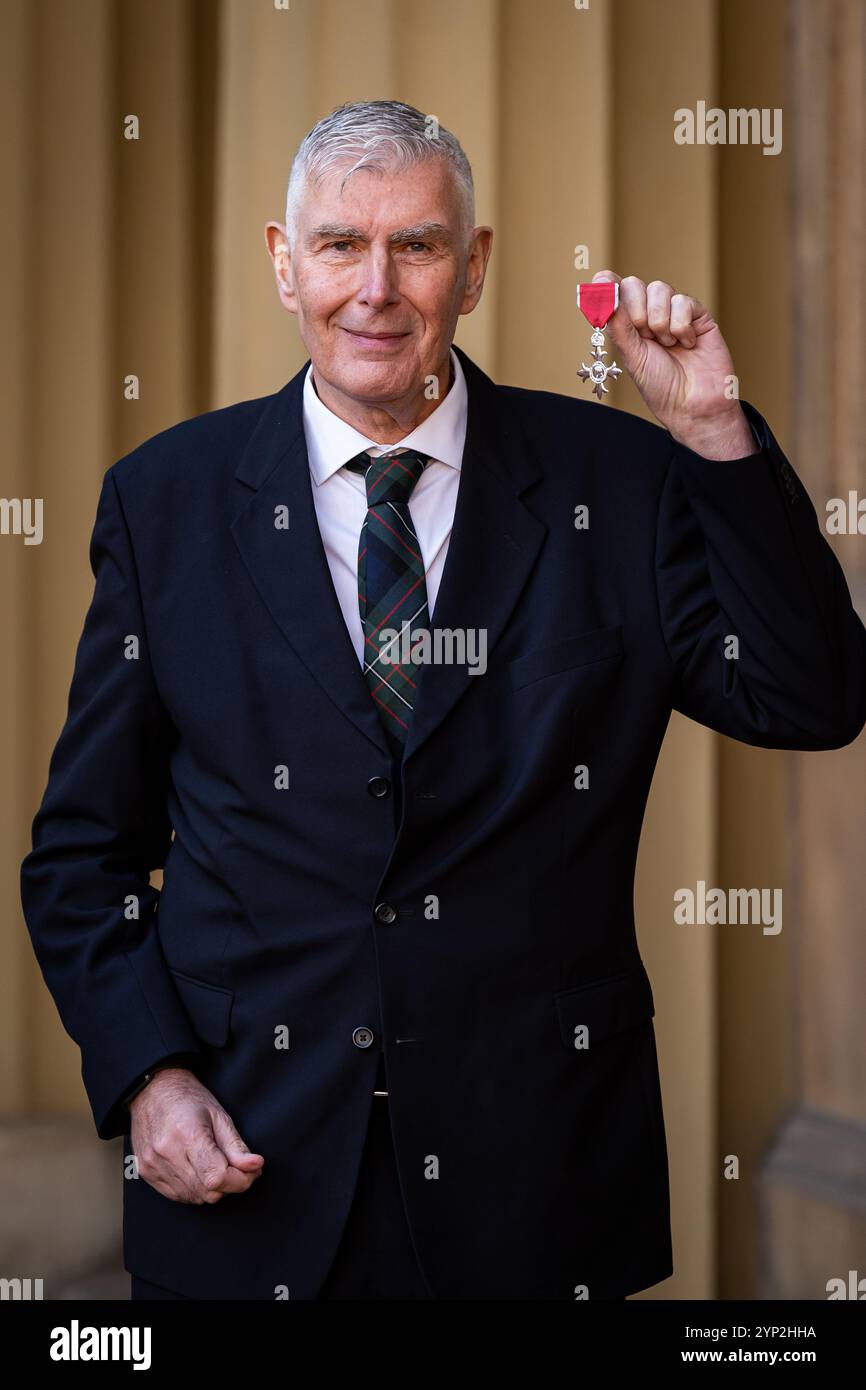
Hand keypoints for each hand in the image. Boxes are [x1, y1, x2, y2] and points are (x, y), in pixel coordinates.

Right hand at [129, 1066, 264, 1203]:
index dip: (240, 1180)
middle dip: (230, 1184)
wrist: (153, 1091)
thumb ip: (237, 1146)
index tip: (252, 1170)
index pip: (217, 1177)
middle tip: (238, 1166)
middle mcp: (167, 1154)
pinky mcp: (146, 1173)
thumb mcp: (219, 1115)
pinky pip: (179, 1196)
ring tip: (215, 1163)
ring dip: (212, 1188)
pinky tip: (197, 1169)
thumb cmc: (189, 1099)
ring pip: (195, 1198)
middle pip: (208, 1192)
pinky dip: (194, 1189)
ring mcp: (153, 1165)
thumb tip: (256, 1166)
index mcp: (188, 1135)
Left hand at [591, 270, 756, 459]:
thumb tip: (601, 286)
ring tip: (668, 345)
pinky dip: (681, 326)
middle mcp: (650, 315)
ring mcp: (675, 313)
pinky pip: (683, 301)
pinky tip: (687, 344)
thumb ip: (617, 321)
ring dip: (660, 322)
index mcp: (629, 326)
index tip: (603, 292)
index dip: (609, 288)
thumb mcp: (631, 354)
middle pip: (635, 285)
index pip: (615, 290)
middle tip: (645, 337)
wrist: (692, 405)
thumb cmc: (660, 386)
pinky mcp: (699, 315)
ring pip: (660, 289)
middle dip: (637, 312)